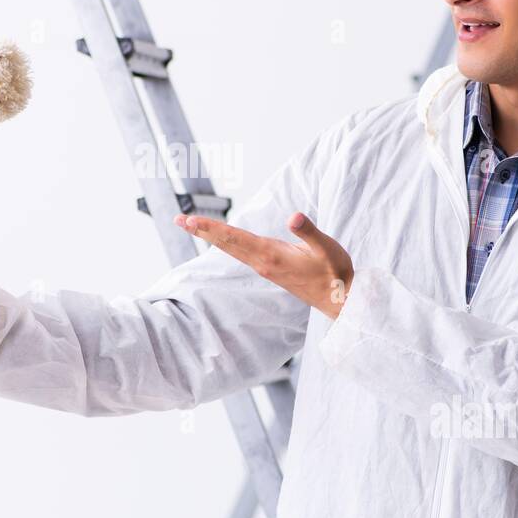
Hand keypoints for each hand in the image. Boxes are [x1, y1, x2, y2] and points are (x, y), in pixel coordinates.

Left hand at [174, 210, 353, 318]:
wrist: (339, 300)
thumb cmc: (335, 273)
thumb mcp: (326, 248)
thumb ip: (309, 232)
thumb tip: (293, 217)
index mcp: (271, 256)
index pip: (235, 238)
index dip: (212, 228)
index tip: (190, 220)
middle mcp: (262, 263)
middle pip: (226, 244)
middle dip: (201, 231)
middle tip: (178, 219)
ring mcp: (264, 267)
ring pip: (231, 248)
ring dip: (210, 236)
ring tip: (191, 225)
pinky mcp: (269, 269)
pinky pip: (240, 252)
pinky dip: (226, 242)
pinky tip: (221, 238)